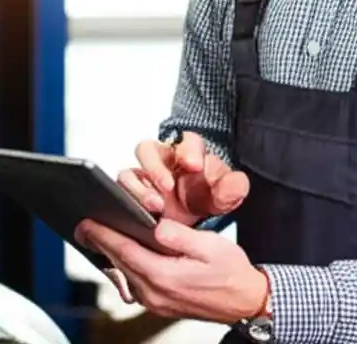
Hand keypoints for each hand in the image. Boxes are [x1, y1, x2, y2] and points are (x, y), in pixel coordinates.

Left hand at [76, 218, 268, 323]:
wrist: (246, 302)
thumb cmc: (232, 274)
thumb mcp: (210, 246)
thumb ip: (179, 236)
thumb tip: (156, 226)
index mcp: (165, 276)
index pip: (125, 252)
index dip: (104, 236)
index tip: (87, 223)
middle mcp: (156, 293)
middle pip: (119, 264)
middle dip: (101, 243)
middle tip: (85, 226)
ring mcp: (156, 302)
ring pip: (125, 274)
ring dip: (112, 255)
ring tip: (101, 235)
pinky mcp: (159, 305)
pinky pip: (134, 283)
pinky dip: (126, 266)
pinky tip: (125, 253)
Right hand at [117, 133, 247, 226]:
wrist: (191, 215)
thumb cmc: (203, 195)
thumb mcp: (224, 195)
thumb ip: (233, 188)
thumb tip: (236, 183)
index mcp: (187, 152)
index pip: (187, 141)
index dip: (189, 150)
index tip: (194, 166)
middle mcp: (160, 160)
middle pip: (148, 150)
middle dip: (156, 168)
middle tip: (167, 187)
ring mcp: (142, 177)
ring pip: (130, 173)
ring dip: (139, 189)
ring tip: (155, 206)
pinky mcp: (131, 195)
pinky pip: (120, 194)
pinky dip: (126, 202)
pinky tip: (137, 215)